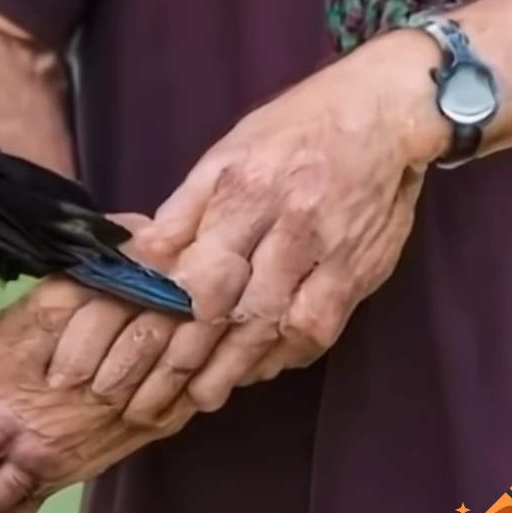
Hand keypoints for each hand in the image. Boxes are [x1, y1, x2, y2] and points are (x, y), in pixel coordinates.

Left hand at [49, 29, 444, 422]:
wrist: (379, 114)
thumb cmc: (291, 129)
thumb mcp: (226, 153)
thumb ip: (186, 208)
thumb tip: (142, 253)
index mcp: (241, 190)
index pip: (196, 269)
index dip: (161, 318)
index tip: (132, 351)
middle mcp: (282, 223)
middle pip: (231, 308)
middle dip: (190, 361)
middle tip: (156, 397)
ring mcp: (325, 250)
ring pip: (275, 326)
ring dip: (236, 368)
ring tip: (203, 396)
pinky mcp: (359, 270)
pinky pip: (320, 327)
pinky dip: (287, 353)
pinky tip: (261, 367)